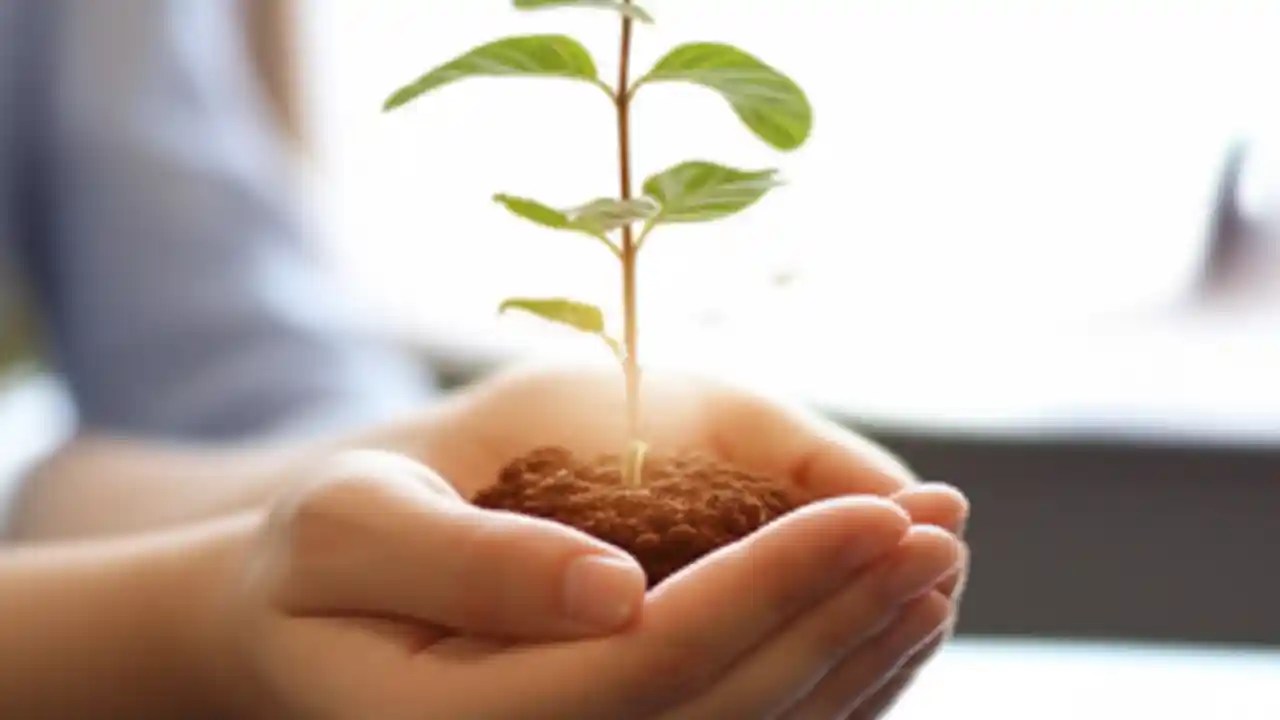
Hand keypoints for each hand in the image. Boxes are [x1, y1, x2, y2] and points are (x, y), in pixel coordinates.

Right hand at [351, 365, 969, 716]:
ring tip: (937, 570)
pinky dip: (824, 682)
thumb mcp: (352, 527)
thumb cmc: (309, 564)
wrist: (288, 637)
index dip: (784, 582)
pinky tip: (877, 624)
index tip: (885, 508)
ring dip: (859, 654)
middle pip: (733, 707)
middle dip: (848, 613)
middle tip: (946, 529)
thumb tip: (615, 589)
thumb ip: (470, 565)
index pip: (662, 658)